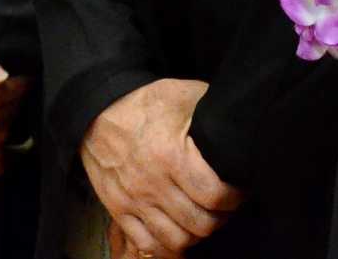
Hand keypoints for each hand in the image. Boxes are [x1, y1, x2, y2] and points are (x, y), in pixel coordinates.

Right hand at [80, 79, 241, 256]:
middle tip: (226, 207)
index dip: (234, 198)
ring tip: (204, 220)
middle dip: (220, 218)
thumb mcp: (181, 94)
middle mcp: (152, 183)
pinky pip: (147, 244)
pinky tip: (179, 235)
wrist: (96, 111)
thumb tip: (241, 112)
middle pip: (199, 223)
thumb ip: (211, 105)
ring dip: (197, 235)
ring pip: (176, 240)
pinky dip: (167, 248)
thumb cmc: (143, 103)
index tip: (240, 190)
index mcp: (170, 155)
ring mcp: (133, 200)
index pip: (214, 195)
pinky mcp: (119, 210)